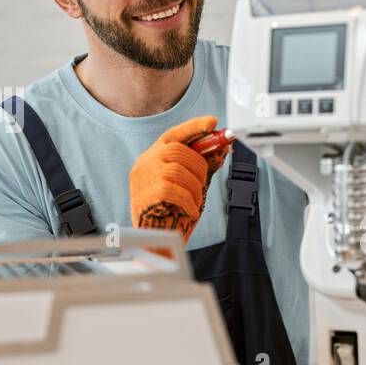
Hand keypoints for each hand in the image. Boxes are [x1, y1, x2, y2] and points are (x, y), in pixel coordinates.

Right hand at [129, 116, 232, 241]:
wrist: (157, 242)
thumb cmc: (173, 211)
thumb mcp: (190, 185)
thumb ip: (203, 166)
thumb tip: (222, 149)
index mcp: (153, 157)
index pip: (173, 134)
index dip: (194, 127)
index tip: (212, 122)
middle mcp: (144, 163)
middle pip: (179, 150)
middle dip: (199, 167)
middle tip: (202, 184)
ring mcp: (143, 178)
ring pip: (179, 170)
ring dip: (195, 188)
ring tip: (194, 201)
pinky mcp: (145, 195)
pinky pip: (176, 190)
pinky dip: (189, 201)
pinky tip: (190, 210)